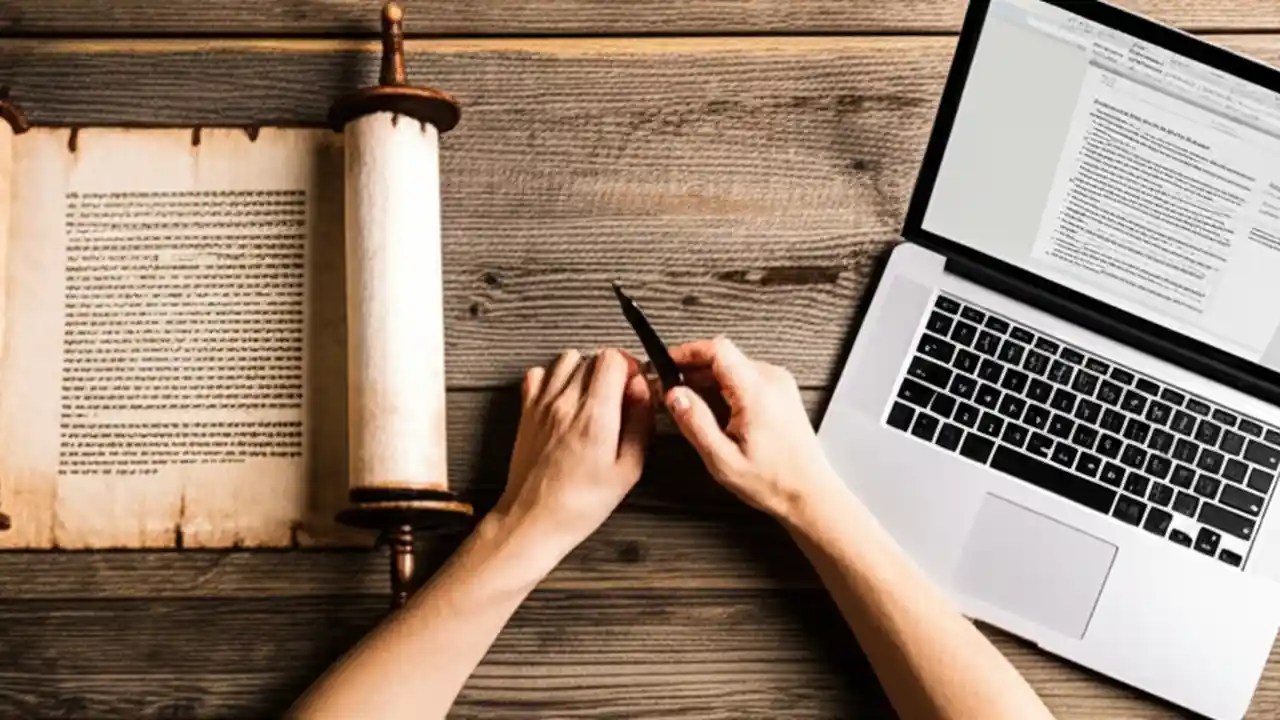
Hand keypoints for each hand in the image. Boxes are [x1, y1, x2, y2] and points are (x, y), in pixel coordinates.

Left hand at [493, 348, 653, 554]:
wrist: (534, 519)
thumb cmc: (580, 503)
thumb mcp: (628, 470)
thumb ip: (640, 422)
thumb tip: (643, 389)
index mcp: (595, 417)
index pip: (612, 358)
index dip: (629, 366)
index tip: (634, 385)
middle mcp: (566, 403)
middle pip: (593, 356)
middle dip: (611, 369)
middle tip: (617, 396)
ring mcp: (542, 404)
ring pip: (567, 358)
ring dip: (584, 369)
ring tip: (592, 394)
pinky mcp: (526, 410)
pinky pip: (539, 373)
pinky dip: (553, 377)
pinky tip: (564, 398)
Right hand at [664, 337, 843, 518]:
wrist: (809, 493)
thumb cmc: (773, 481)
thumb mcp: (723, 460)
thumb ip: (696, 423)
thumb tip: (674, 395)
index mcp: (757, 392)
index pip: (719, 349)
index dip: (689, 351)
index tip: (668, 361)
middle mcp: (772, 381)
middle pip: (725, 355)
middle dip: (694, 366)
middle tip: (671, 386)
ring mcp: (780, 385)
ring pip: (735, 365)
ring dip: (709, 376)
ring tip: (688, 398)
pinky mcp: (782, 392)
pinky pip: (747, 376)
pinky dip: (725, 384)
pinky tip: (713, 405)